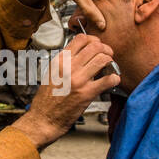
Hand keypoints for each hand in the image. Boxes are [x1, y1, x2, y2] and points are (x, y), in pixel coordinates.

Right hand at [13, 34, 118, 149]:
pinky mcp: (86, 94)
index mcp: (59, 61)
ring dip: (110, 61)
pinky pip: (108, 79)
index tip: (97, 45)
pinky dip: (114, 78)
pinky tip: (112, 80)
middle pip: (95, 46)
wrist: (44, 119)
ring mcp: (78, 80)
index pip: (81, 39)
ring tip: (110, 67)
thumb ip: (64, 63)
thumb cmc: (46, 100)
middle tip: (108, 55)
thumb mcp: (50, 74)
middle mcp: (68, 68)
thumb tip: (80, 54)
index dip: (93, 40)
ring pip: (102, 59)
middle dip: (106, 49)